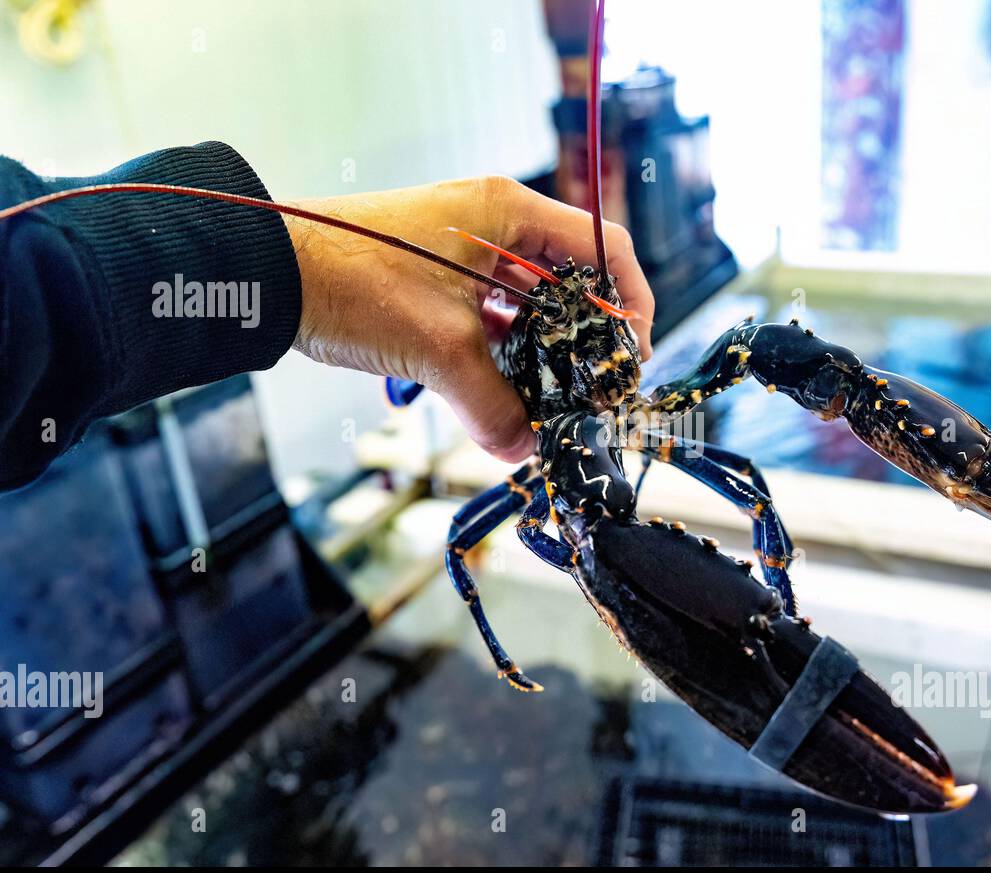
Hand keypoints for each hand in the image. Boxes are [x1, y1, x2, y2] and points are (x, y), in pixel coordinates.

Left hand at [284, 175, 654, 461]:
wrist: (267, 277)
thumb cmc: (353, 282)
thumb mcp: (439, 349)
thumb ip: (493, 405)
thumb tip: (522, 449)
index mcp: (508, 212)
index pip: (604, 248)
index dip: (631, 304)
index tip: (632, 357)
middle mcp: (494, 224)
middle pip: (572, 280)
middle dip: (588, 338)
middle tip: (596, 388)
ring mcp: (466, 253)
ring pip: (531, 304)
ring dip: (545, 352)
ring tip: (555, 400)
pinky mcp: (440, 283)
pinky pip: (494, 319)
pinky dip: (506, 355)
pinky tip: (509, 395)